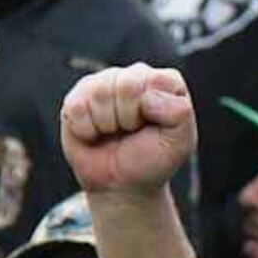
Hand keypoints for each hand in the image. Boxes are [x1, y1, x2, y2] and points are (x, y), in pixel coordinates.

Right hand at [60, 65, 198, 197]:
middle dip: (129, 117)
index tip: (156, 126)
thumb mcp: (180, 142)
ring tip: (114, 131)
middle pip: (126, 85)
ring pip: (99, 94)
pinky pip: (77, 107)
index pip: (157, 80)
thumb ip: (180, 113)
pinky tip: (95, 133)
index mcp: (166, 82)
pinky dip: (87, 129)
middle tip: (132, 130)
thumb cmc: (153, 158)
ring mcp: (104, 83)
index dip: (154, 110)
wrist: (122, 182)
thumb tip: (148, 97)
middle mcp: (135, 75)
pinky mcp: (77, 97)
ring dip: (107, 124)